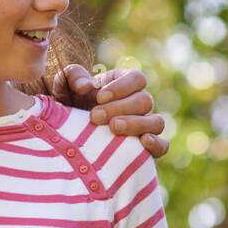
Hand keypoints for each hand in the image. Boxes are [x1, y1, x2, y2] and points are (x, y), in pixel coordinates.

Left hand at [50, 64, 168, 158]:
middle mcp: (139, 104)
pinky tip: (142, 142)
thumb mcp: (65, 87)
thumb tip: (85, 86)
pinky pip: (162, 146)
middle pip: (144, 101)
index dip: (122, 87)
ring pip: (156, 122)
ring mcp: (145, 126)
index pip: (137, 78)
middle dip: (120, 108)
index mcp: (125, 85)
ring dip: (136, 124)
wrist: (66, 137)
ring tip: (113, 128)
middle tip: (95, 116)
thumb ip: (73, 78)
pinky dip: (156, 144)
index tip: (100, 97)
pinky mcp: (146, 149)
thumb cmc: (68, 106)